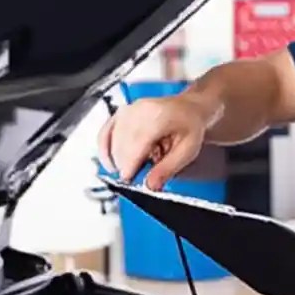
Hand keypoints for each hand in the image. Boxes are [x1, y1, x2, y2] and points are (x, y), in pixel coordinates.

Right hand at [97, 93, 213, 189]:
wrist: (189, 108)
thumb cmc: (190, 125)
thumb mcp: (188, 150)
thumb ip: (167, 169)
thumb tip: (150, 186)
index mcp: (157, 117)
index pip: (134, 146)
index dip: (130, 168)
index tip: (130, 182)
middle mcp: (138, 111)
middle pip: (121, 147)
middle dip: (127, 166)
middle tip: (141, 174)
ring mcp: (127, 111)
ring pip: (111, 143)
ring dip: (120, 159)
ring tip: (139, 162)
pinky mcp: (119, 114)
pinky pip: (104, 134)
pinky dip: (105, 151)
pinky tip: (111, 163)